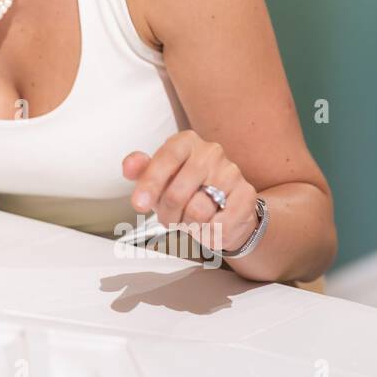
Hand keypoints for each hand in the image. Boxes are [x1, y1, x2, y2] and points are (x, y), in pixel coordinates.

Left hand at [122, 129, 258, 252]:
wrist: (224, 205)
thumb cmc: (185, 188)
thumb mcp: (159, 177)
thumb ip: (141, 169)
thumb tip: (129, 166)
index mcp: (186, 142)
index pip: (165, 159)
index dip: (150, 184)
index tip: (139, 205)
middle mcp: (211, 152)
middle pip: (177, 193)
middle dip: (167, 214)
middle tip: (170, 219)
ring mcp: (231, 172)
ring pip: (198, 212)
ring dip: (188, 225)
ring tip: (190, 221)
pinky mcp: (247, 195)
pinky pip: (219, 226)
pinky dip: (208, 234)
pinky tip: (209, 227)